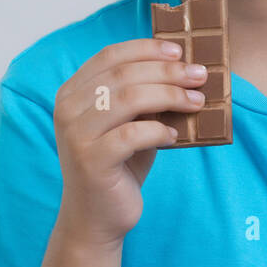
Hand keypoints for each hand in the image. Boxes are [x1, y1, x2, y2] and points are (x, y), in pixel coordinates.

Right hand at [51, 37, 207, 247]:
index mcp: (72, 92)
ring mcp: (75, 135)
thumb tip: (183, 69)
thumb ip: (143, 97)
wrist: (96, 217)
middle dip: (168, 71)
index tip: (179, 50)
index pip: (109, 55)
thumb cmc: (118, 166)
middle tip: (200, 75)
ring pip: (129, 99)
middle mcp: (67, 109)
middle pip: (123, 74)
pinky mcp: (90, 160)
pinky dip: (159, 131)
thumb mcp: (129, 124)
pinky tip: (174, 137)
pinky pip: (132, 134)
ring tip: (196, 102)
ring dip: (170, 96)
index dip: (146, 48)